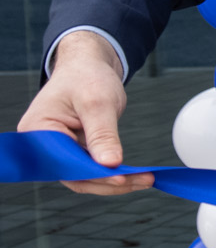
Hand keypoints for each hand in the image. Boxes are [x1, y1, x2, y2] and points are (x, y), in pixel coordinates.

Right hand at [23, 33, 147, 195]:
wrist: (88, 66)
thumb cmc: (86, 77)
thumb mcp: (98, 103)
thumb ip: (102, 134)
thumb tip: (110, 164)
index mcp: (38, 130)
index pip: (64, 162)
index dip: (92, 174)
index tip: (121, 179)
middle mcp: (43, 145)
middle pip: (73, 175)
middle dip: (108, 182)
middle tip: (142, 181)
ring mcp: (58, 149)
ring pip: (83, 176)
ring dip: (113, 181)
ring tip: (144, 179)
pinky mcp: (73, 151)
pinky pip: (90, 169)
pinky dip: (112, 173)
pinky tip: (135, 174)